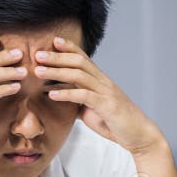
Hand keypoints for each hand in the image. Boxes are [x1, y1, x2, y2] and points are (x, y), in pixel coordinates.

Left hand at [34, 37, 163, 155]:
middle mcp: (103, 82)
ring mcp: (106, 92)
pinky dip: (67, 93)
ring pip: (79, 75)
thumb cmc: (116, 122)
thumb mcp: (93, 109)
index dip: (68, 47)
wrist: (139, 135)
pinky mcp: (107, 106)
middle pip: (78, 62)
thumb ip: (78, 101)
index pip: (83, 58)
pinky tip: (52, 94)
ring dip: (57, 72)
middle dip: (57, 56)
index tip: (52, 40)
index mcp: (100, 80)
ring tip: (38, 71)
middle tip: (37, 54)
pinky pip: (84, 96)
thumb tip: (60, 97)